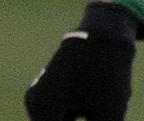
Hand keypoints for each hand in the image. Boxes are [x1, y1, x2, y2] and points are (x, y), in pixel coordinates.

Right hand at [24, 1, 141, 120]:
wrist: (108, 32)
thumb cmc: (108, 74)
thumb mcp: (108, 116)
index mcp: (42, 110)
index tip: (94, 114)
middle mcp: (34, 103)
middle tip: (97, 109)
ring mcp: (41, 95)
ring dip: (83, 119)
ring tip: (97, 100)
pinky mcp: (53, 90)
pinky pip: (65, 116)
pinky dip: (81, 117)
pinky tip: (96, 103)